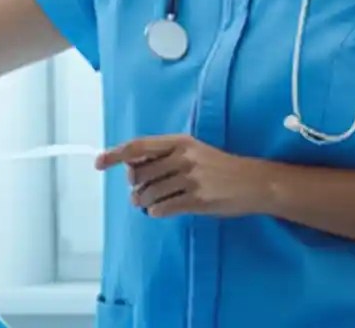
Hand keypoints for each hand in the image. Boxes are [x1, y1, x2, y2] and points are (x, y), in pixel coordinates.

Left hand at [95, 134, 270, 217]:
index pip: (138, 146)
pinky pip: (163, 208)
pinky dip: (156, 211)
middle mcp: (183, 158)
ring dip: (143, 201)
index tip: (98, 162)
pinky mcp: (198, 200)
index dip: (115, 154)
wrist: (255, 183)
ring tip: (148, 203)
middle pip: (139, 174)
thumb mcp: (192, 152)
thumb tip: (130, 169)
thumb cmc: (219, 167)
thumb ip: (163, 156)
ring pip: (149, 193)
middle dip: (134, 186)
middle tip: (138, 192)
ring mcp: (191, 179)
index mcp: (179, 142)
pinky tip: (160, 210)